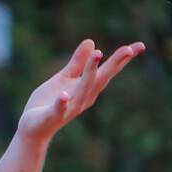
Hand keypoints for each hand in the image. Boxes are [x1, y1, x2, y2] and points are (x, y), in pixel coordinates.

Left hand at [17, 38, 144, 143]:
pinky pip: (58, 109)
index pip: (107, 71)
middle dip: (114, 64)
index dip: (122, 59)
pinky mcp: (52, 117)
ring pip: (82, 90)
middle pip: (101, 79)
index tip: (139, 46)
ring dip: (90, 73)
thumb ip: (77, 63)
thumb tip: (91, 42)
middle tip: (129, 49)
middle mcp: (83, 98)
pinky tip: (64, 95)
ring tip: (98, 53)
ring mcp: (69, 108)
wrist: (32, 130)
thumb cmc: (49, 103)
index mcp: (87, 88)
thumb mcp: (63, 79)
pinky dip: (62, 103)